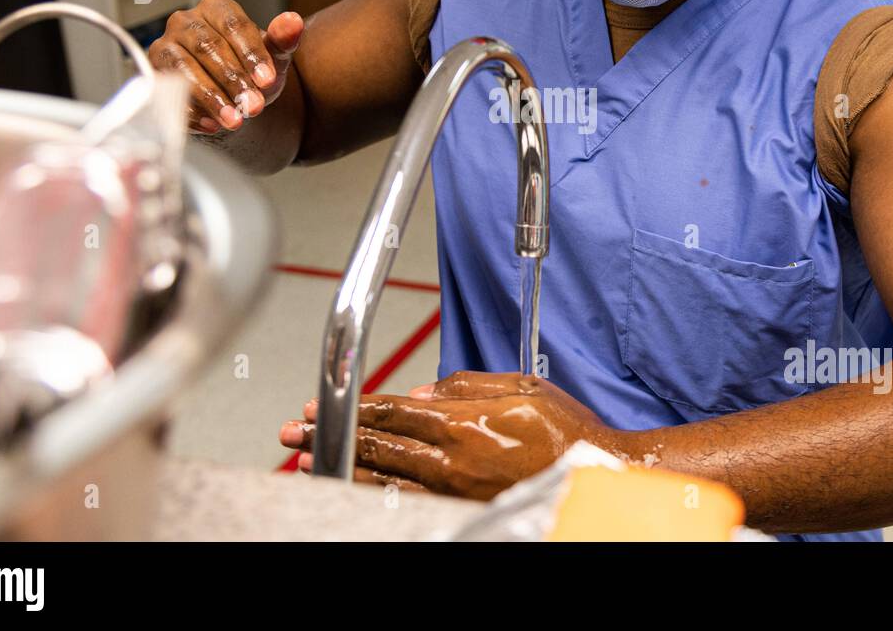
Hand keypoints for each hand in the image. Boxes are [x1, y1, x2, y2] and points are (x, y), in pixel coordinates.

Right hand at [148, 0, 302, 133]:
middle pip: (208, 47)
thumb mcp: (272, 57)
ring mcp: (165, 45)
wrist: (230, 96)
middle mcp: (185, 21)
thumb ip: (283, 40)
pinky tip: (211, 125)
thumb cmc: (250, 70)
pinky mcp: (153, 73)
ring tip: (234, 120)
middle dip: (233, 80)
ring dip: (211, 97)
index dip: (251, 54)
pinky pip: (167, 90)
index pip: (234, 27)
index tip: (267, 81)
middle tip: (254, 107)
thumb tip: (293, 21)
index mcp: (216, 8)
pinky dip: (191, 110)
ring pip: (184, 68)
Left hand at [279, 372, 629, 499]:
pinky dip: (372, 492)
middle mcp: (452, 459)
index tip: (321, 402)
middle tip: (295, 431)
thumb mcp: (521, 386)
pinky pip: (405, 502)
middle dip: (329, 435)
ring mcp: (453, 490)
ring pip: (382, 478)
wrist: (596, 472)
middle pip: (376, 444)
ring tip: (307, 461)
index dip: (352, 405)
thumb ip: (466, 385)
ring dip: (341, 466)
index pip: (392, 410)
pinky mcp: (460, 508)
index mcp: (464, 422)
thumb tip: (423, 391)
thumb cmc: (565, 429)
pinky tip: (353, 486)